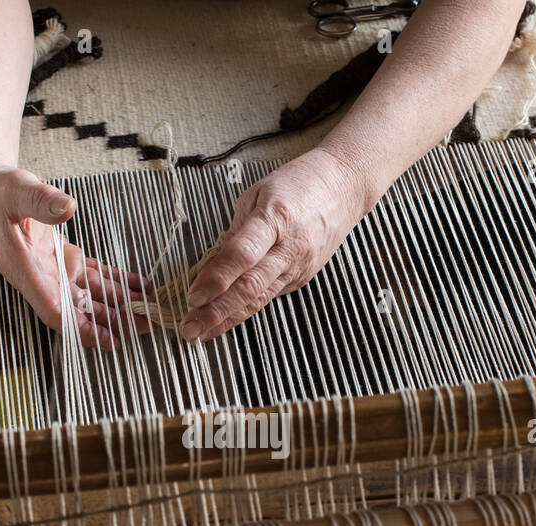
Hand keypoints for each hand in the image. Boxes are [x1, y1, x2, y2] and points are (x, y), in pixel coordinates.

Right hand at [0, 163, 150, 348]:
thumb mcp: (15, 191)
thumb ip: (39, 200)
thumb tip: (68, 206)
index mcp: (27, 271)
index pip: (56, 311)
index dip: (82, 329)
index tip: (109, 340)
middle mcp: (43, 278)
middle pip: (81, 309)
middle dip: (113, 320)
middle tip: (145, 324)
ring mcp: (55, 270)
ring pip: (92, 294)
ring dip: (120, 303)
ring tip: (150, 308)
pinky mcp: (64, 258)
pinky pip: (93, 275)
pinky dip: (116, 280)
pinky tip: (139, 285)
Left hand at [178, 147, 371, 342]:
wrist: (346, 186)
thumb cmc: (300, 183)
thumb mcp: (257, 194)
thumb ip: (235, 231)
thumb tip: (213, 264)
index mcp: (275, 218)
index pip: (242, 255)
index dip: (216, 278)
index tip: (192, 296)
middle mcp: (290, 247)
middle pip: (249, 286)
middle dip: (216, 312)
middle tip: (189, 329)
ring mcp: (299, 266)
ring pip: (259, 299)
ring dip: (228, 319)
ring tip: (201, 333)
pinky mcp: (303, 277)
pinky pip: (269, 296)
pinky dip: (245, 310)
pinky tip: (226, 320)